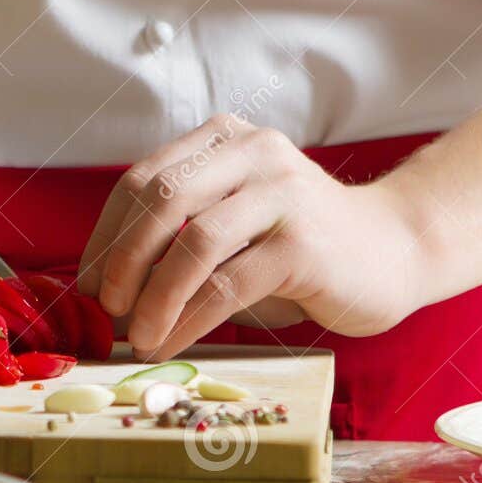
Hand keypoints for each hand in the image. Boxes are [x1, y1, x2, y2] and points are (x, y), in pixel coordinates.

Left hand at [76, 115, 421, 359]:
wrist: (394, 252)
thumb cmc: (295, 246)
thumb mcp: (231, 223)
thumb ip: (177, 234)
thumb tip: (101, 284)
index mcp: (224, 140)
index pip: (140, 181)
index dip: (105, 237)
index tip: (87, 285)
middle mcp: (253, 153)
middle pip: (160, 202)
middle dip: (121, 262)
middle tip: (105, 309)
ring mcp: (284, 194)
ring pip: (194, 245)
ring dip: (154, 298)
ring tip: (138, 336)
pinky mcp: (304, 245)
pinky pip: (228, 285)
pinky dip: (188, 320)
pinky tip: (172, 342)